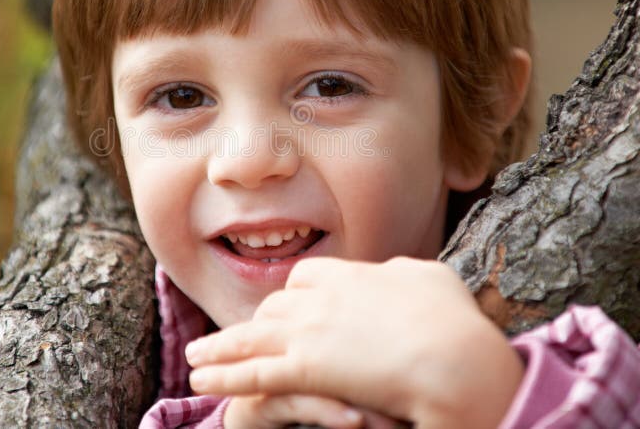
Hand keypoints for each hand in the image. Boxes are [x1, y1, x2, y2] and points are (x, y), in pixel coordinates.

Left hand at [187, 257, 523, 427]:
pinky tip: (200, 379)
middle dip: (255, 324)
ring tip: (194, 357)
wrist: (454, 354)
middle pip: (274, 308)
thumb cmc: (452, 319)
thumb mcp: (430, 279)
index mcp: (351, 274)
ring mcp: (309, 332)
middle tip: (238, 339)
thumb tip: (397, 269)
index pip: (305, 278)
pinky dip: (223, 376)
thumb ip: (405, 273)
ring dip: (219, 348)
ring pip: (252, 337)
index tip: (289, 308)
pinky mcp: (305, 368)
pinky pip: (254, 372)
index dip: (293, 295)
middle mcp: (322, 298)